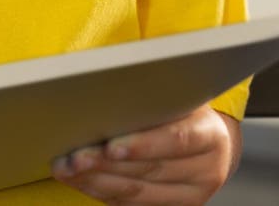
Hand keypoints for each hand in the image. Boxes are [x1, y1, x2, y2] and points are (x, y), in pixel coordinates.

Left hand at [51, 105, 240, 204]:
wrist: (211, 142)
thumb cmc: (186, 107)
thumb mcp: (180, 94)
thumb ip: (156, 94)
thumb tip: (109, 83)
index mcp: (210, 135)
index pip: (177, 141)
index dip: (143, 144)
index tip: (110, 146)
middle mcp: (206, 170)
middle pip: (150, 170)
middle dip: (106, 164)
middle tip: (74, 156)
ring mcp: (191, 195)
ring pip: (137, 192)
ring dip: (96, 181)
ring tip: (67, 168)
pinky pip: (132, 204)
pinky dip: (102, 192)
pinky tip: (80, 179)